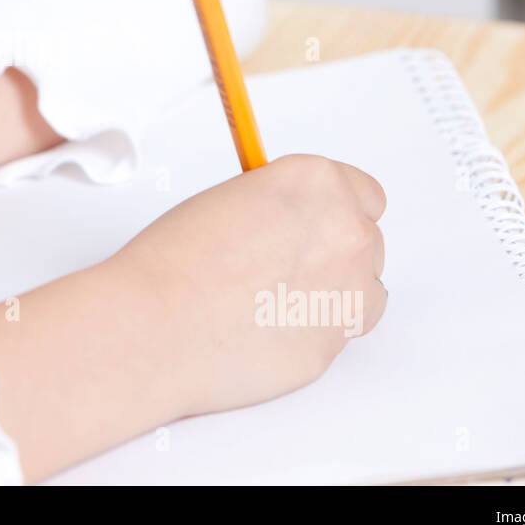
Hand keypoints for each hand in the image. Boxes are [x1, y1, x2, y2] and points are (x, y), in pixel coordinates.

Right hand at [110, 153, 387, 417]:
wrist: (158, 326)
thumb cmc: (174, 264)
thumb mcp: (223, 200)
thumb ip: (273, 206)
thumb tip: (289, 222)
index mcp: (316, 183)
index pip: (361, 192)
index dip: (332, 210)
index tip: (314, 222)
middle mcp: (346, 230)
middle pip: (365, 239)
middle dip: (331, 251)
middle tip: (281, 266)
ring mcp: (350, 289)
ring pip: (363, 290)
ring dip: (331, 293)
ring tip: (272, 302)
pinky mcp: (338, 341)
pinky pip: (340, 333)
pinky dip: (314, 332)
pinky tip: (269, 329)